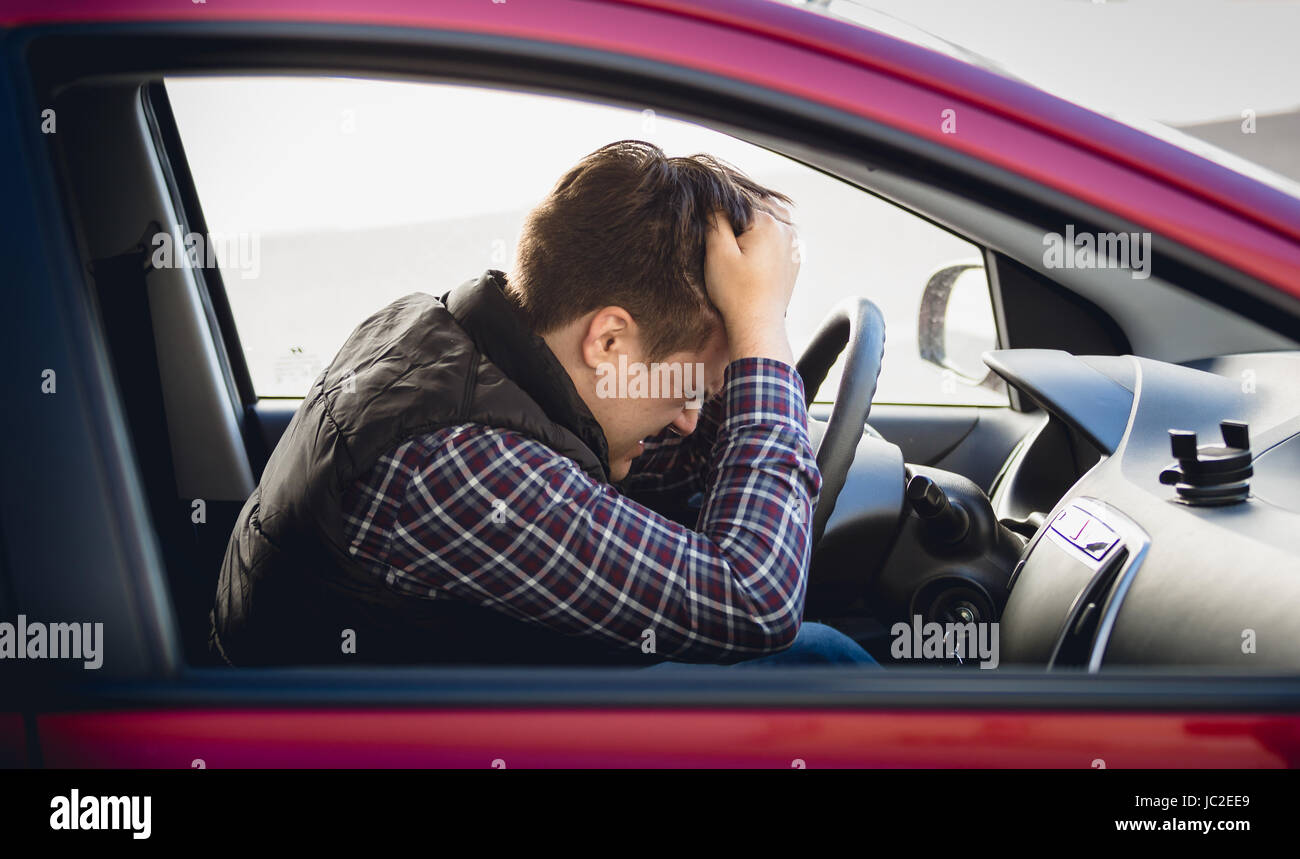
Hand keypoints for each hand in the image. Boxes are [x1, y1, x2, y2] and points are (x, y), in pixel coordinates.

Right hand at [703, 203, 798, 363]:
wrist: (758, 325)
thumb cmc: (736, 293)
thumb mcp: (717, 253)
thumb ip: (715, 220)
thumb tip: (713, 199)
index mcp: (768, 223)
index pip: (738, 201)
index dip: (720, 210)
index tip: (710, 222)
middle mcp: (786, 230)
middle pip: (758, 206)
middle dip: (739, 214)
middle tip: (724, 235)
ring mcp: (793, 245)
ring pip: (771, 219)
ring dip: (754, 223)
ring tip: (737, 241)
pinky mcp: (793, 259)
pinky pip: (779, 236)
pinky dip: (765, 236)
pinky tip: (750, 251)